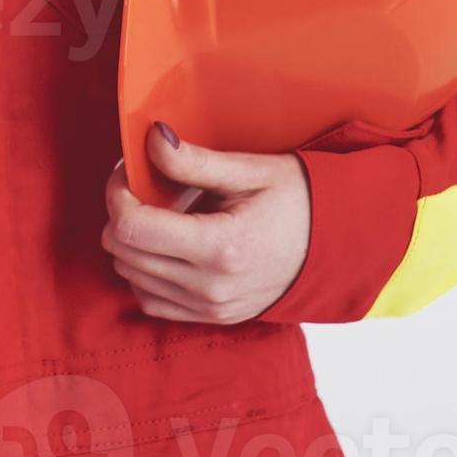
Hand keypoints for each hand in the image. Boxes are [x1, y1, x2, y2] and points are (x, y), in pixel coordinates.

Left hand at [100, 125, 310, 324]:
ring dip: (132, 241)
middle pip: (124, 253)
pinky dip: (144, 272)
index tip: (128, 169)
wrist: (338, 245)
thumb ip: (193, 161)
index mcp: (220, 248)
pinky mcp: (212, 318)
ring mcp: (211, 308)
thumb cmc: (297, 200)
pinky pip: (151, 301)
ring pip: (131, 277)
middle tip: (141, 183)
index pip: (132, 227)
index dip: (117, 192)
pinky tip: (164, 243)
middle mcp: (211, 287)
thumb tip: (150, 139)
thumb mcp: (248, 171)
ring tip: (158, 211)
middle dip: (121, 212)